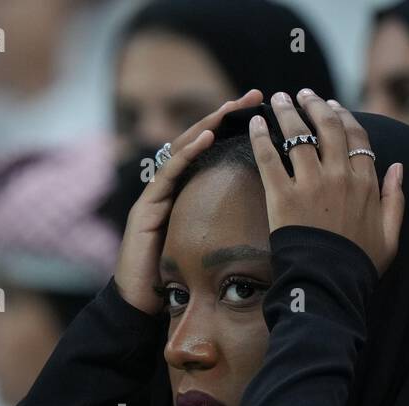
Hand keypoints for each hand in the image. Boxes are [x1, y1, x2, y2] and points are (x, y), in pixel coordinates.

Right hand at [113, 88, 263, 313]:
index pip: (211, 153)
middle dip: (225, 116)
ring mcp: (155, 195)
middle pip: (198, 141)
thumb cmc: (175, 282)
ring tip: (231, 107)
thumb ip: (228, 229)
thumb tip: (268, 221)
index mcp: (185, 195)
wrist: (140, 305)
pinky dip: (187, 152)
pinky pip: (168, 173)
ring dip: (208, 125)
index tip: (260, 111)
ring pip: (182, 149)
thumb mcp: (209, 248)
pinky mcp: (147, 207)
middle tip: (252, 95)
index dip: (233, 130)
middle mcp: (169, 189)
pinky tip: (206, 136)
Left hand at [249, 89, 403, 275]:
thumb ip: (396, 199)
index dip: (344, 117)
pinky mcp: (283, 196)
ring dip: (286, 112)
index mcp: (366, 183)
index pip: (357, 137)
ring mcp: (311, 184)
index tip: (333, 107)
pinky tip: (256, 123)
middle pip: (328, 127)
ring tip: (278, 99)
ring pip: (298, 134)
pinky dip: (261, 137)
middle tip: (302, 94)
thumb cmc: (359, 265)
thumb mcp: (390, 235)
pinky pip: (270, 157)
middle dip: (314, 105)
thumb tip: (398, 168)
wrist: (330, 285)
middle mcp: (340, 176)